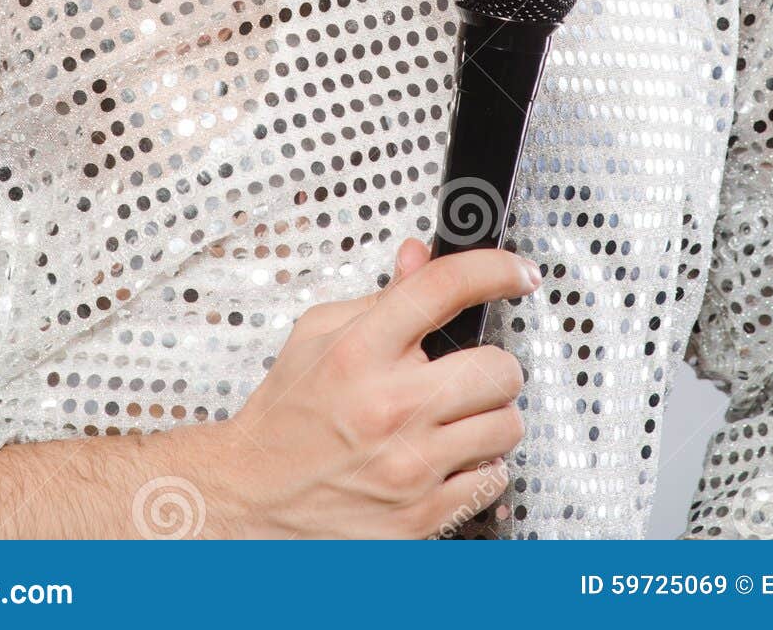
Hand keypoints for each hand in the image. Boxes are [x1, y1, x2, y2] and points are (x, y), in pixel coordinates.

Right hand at [197, 237, 538, 538]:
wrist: (255, 495)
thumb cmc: (287, 414)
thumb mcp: (318, 334)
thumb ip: (381, 295)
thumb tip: (421, 257)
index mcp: (360, 351)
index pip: (445, 288)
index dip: (495, 270)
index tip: (517, 273)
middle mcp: (389, 407)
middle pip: (497, 368)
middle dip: (492, 363)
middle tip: (469, 370)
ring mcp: (410, 466)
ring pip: (506, 425)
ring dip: (490, 416)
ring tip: (455, 416)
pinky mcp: (422, 515)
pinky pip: (492, 479)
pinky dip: (479, 466)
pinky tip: (446, 456)